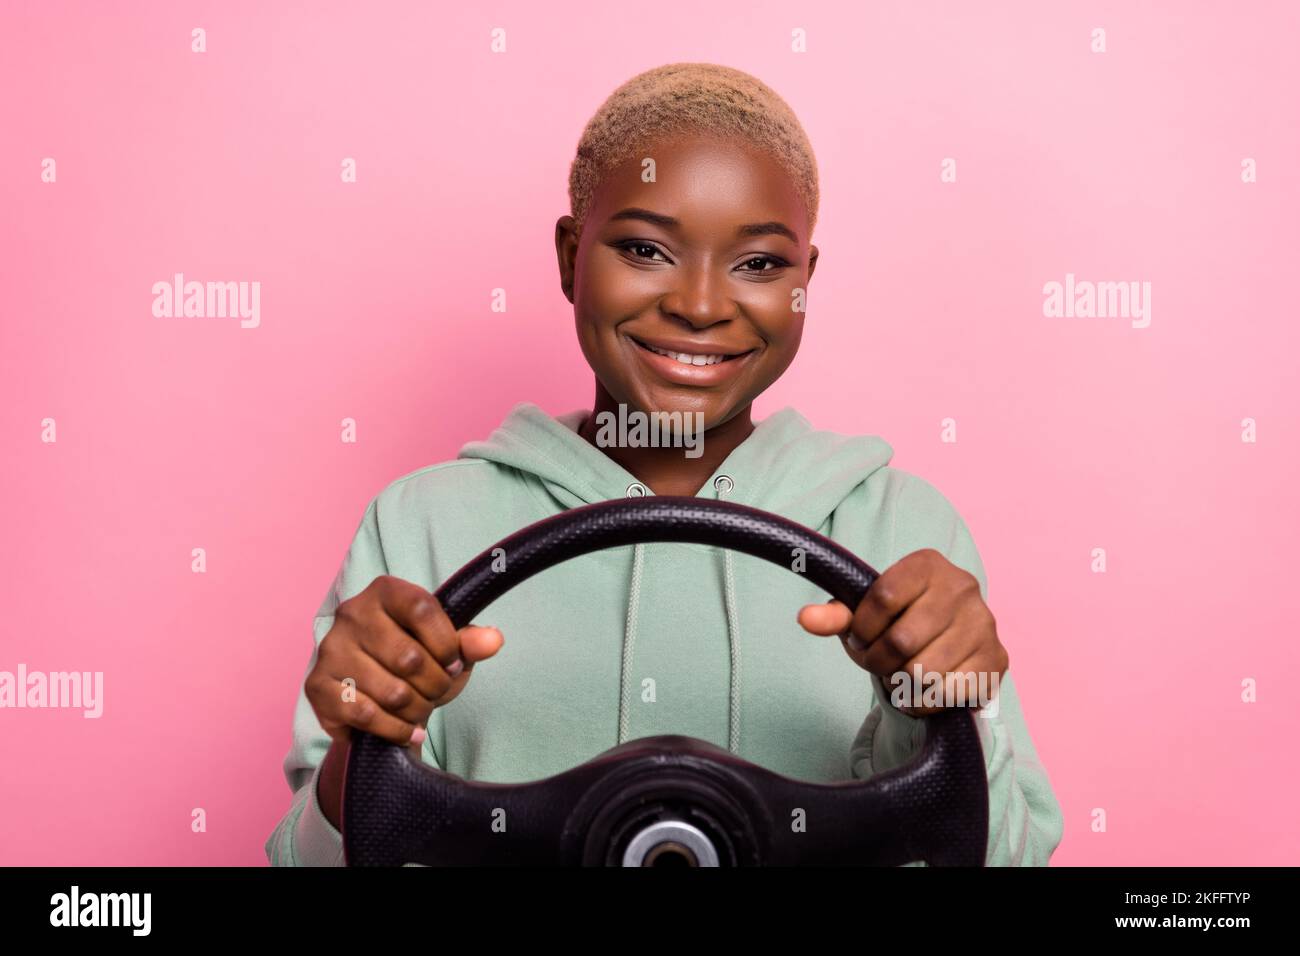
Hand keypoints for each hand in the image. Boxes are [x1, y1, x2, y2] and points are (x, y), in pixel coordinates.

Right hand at [306, 575, 504, 751]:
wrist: (375, 696)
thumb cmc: (416, 662)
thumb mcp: (448, 648)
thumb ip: (470, 642)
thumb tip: (494, 640)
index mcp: (385, 591)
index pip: (422, 609)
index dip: (446, 643)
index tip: (454, 663)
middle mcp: (352, 613)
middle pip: (409, 657)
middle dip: (435, 684)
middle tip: (437, 690)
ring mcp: (331, 649)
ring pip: (391, 692)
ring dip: (417, 709)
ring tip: (420, 708)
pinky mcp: (318, 686)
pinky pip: (366, 715)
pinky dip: (395, 729)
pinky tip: (407, 729)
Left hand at [796, 548, 1006, 715]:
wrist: (944, 644)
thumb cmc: (897, 623)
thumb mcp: (864, 614)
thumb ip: (836, 615)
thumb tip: (806, 619)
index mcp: (928, 564)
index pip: (883, 596)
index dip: (862, 627)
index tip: (859, 637)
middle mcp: (963, 586)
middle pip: (902, 640)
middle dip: (878, 661)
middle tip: (878, 662)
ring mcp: (985, 623)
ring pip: (924, 671)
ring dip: (900, 683)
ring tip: (900, 674)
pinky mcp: (997, 659)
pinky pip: (947, 693)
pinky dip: (923, 701)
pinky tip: (920, 691)